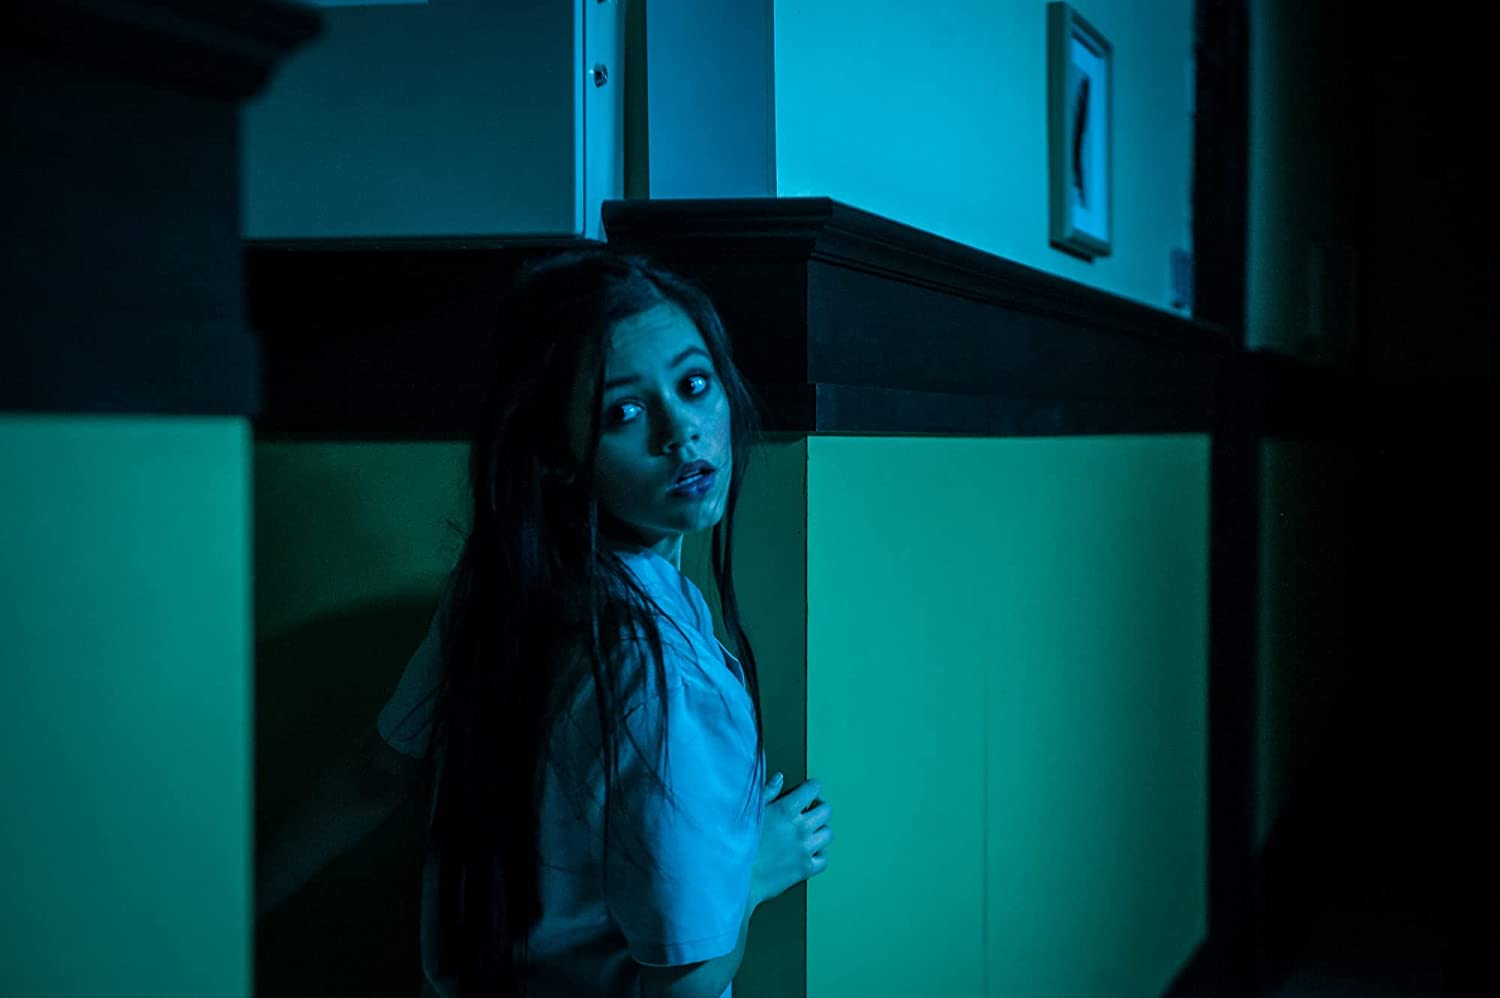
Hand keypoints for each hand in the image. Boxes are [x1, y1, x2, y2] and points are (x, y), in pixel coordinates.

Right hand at [751, 772, 833, 905]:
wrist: (736, 875)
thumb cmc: (739, 842)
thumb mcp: (751, 811)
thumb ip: (767, 792)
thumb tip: (780, 778)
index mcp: (787, 810)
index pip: (814, 788)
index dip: (811, 788)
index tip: (807, 791)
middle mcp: (800, 828)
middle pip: (826, 811)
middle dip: (818, 807)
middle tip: (808, 811)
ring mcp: (805, 849)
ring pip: (828, 834)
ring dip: (820, 830)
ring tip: (808, 831)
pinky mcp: (805, 869)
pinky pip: (824, 859)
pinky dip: (819, 854)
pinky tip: (808, 851)